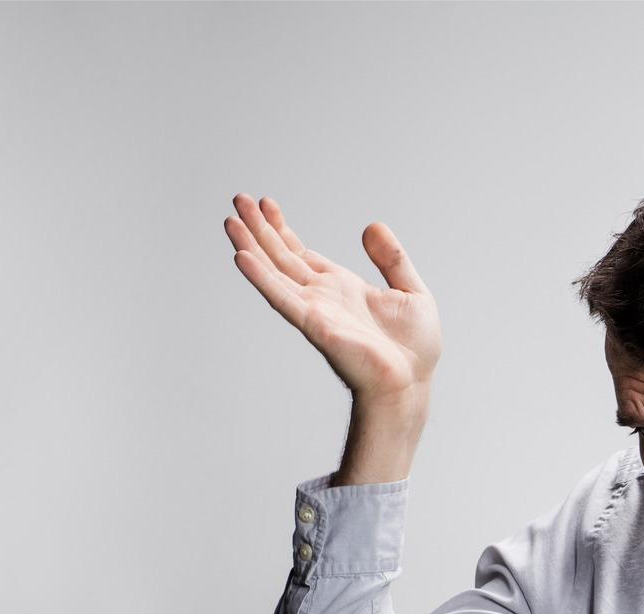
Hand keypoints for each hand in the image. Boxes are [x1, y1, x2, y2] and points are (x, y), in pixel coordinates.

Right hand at [225, 195, 440, 483]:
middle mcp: (321, 296)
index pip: (301, 253)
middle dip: (259, 229)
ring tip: (231, 220)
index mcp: (341, 287)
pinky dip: (261, 278)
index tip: (265, 204)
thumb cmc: (413, 350)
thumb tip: (371, 226)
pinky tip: (242, 257)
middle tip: (238, 199)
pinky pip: (282, 297)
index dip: (282, 229)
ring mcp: (314, 310)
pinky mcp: (315, 324)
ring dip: (251, 246)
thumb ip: (392, 258)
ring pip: (274, 272)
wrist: (411, 384)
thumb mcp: (410, 290)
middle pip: (281, 257)